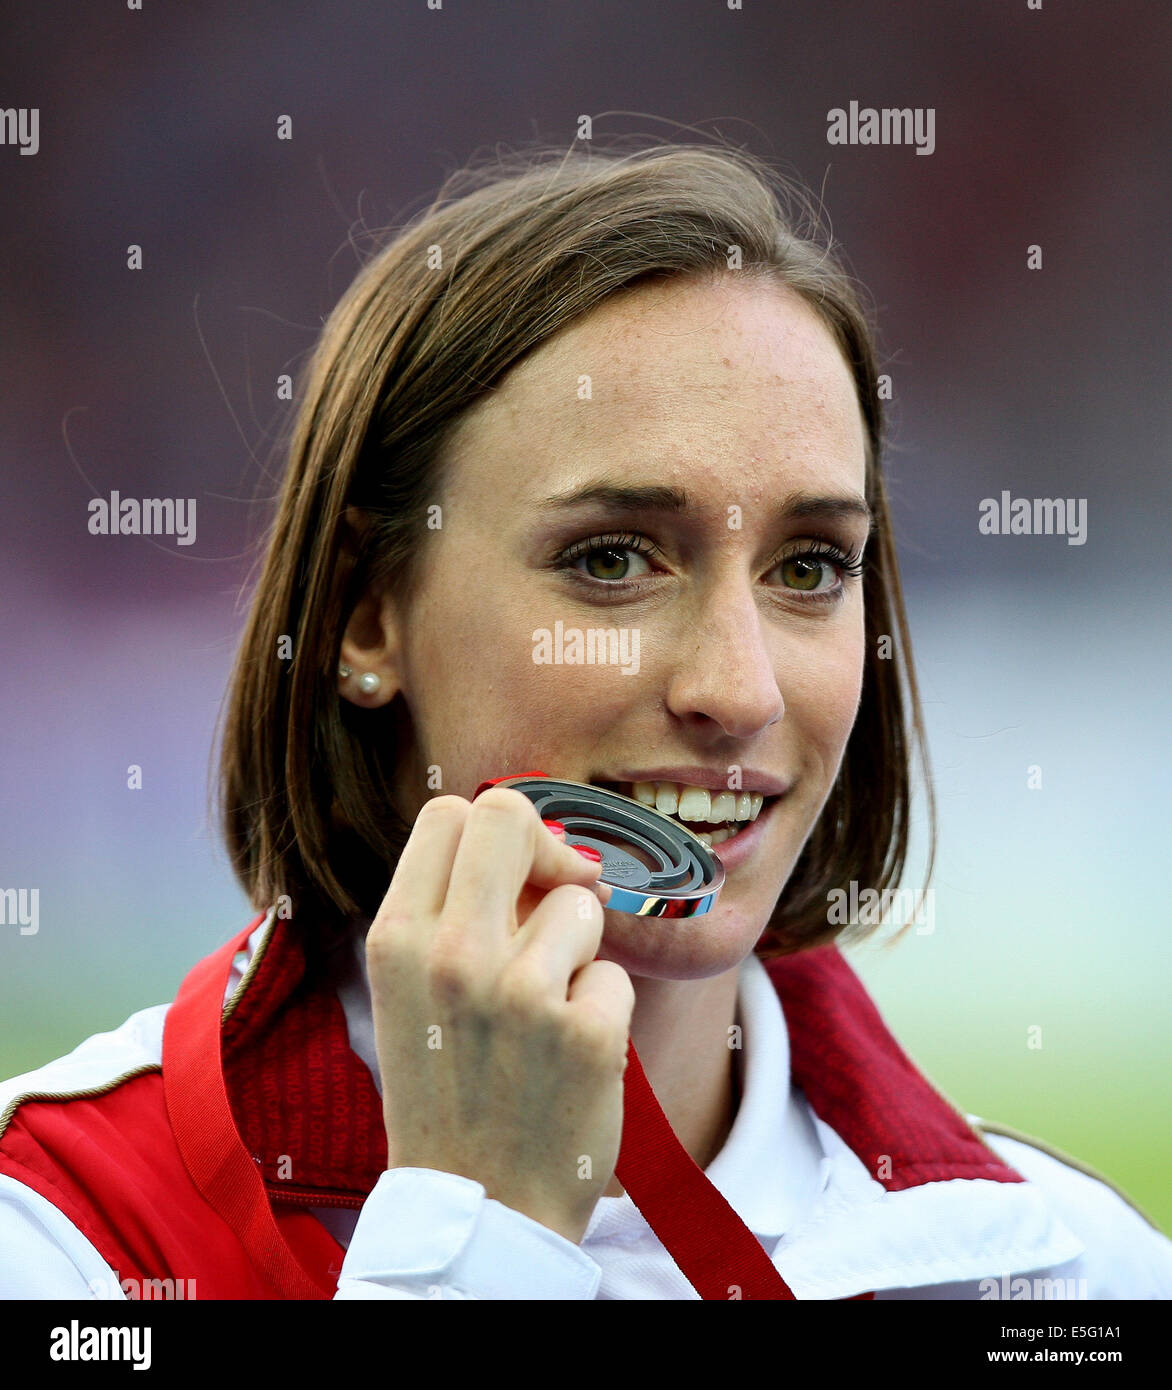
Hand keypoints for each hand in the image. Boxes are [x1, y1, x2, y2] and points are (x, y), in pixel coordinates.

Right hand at [366, 787, 635, 1244]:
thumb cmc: (449, 1086)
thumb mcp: (413, 992)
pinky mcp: (587, 1032)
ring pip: (581, 901)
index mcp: (396, 940)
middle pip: (510, 816)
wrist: (479, 1209)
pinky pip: (616, 973)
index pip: (447, 814)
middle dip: (547, 848)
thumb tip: (538, 849)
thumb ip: (454, 913)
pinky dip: (604, 1009)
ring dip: (579, 949)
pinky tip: (572, 1056)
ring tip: (550, 1010)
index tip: (518, 875)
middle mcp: (450, 955)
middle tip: (561, 892)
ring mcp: (519, 993)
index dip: (493, 833)